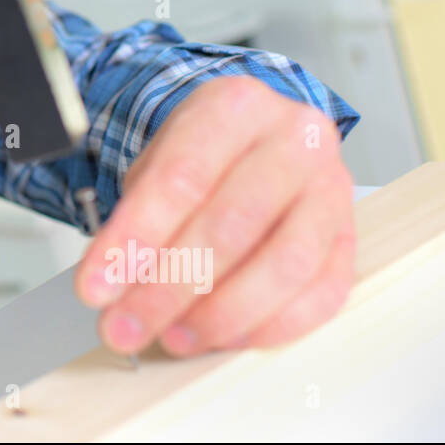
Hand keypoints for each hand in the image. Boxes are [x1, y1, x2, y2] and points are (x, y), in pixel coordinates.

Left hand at [74, 75, 355, 355]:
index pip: (181, 178)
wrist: (259, 138)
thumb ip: (135, 216)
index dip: (134, 238)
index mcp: (236, 106)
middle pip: (231, 224)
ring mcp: (331, 189)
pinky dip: (269, 327)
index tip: (96, 286)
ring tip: (172, 337)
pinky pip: (321, 295)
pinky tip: (224, 338)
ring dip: (219, 314)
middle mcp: (295, 139)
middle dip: (168, 288)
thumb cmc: (203, 155)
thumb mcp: (157, 160)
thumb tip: (112, 283)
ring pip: (283, 264)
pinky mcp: (349, 237)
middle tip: (123, 326)